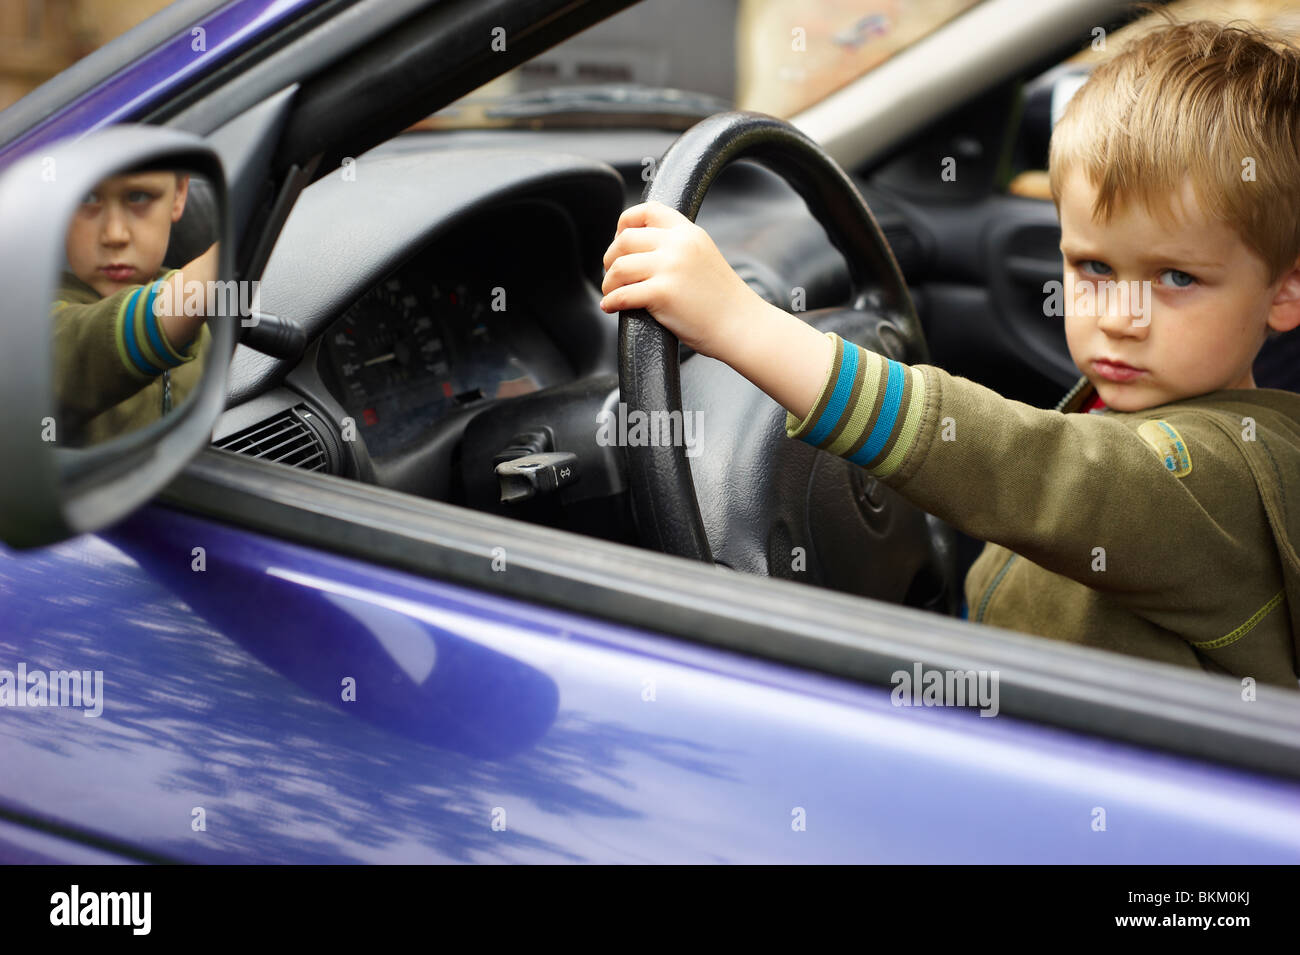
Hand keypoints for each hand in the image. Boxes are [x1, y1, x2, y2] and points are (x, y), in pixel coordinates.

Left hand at [599, 201, 766, 361]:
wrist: (742, 325)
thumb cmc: (722, 300)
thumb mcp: (704, 257)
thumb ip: (677, 248)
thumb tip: (641, 252)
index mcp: (688, 232)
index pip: (646, 211)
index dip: (624, 224)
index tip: (618, 241)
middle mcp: (678, 244)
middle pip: (624, 240)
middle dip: (610, 258)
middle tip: (612, 276)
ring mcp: (670, 267)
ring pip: (619, 267)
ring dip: (608, 283)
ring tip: (611, 294)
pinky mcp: (663, 293)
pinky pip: (622, 294)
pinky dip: (610, 302)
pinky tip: (611, 307)